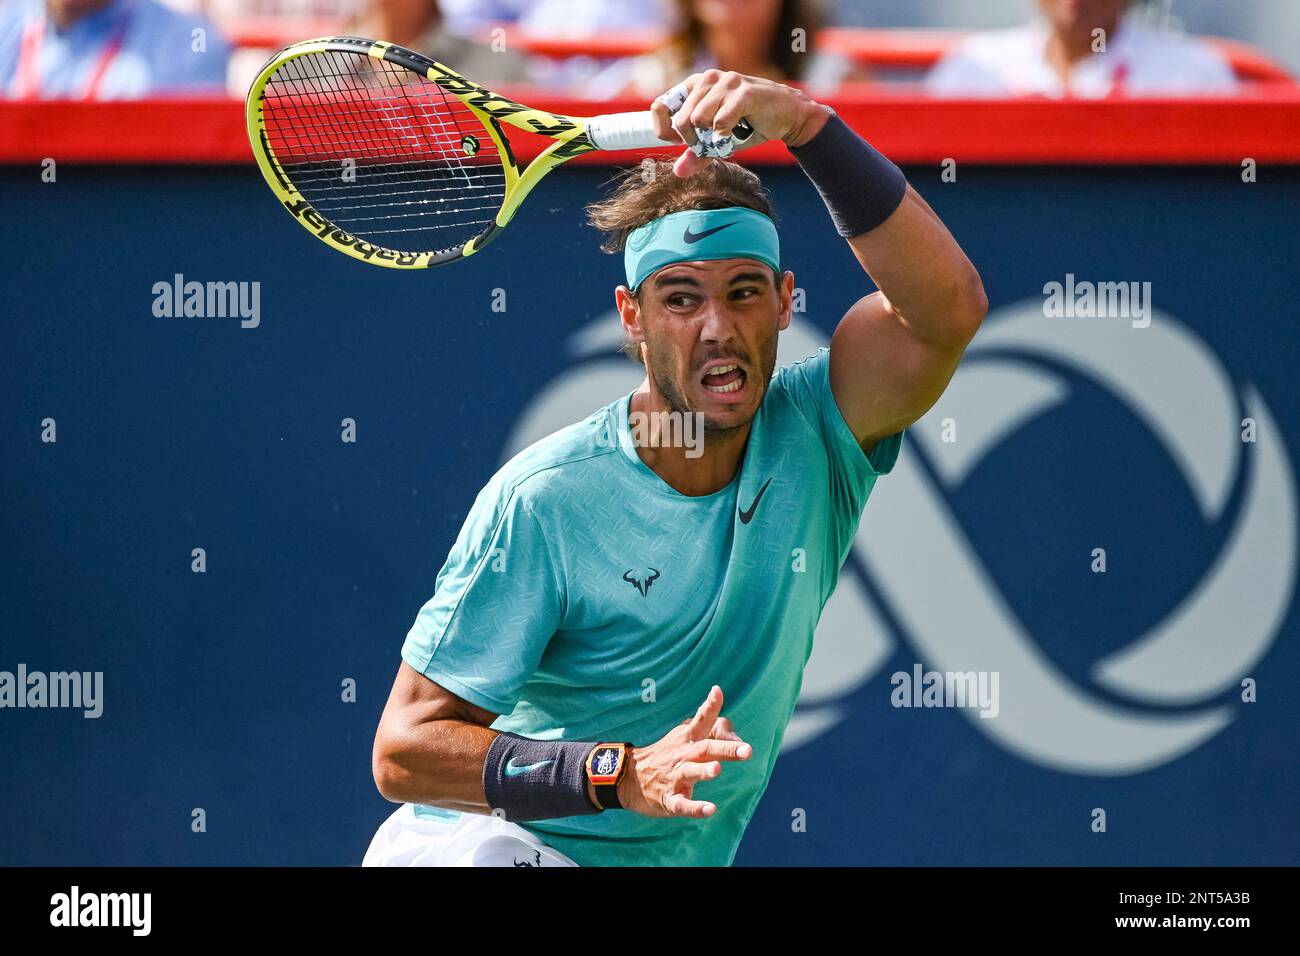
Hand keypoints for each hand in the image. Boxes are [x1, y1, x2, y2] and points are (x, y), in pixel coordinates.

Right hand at [615, 685, 752, 817]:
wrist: (628, 778)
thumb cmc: (666, 755)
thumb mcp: (683, 738)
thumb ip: (709, 732)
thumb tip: (732, 729)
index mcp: (686, 739)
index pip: (701, 719)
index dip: (710, 706)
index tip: (717, 691)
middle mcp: (682, 755)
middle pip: (705, 748)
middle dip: (726, 749)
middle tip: (748, 750)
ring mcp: (674, 777)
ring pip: (690, 773)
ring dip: (704, 771)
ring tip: (717, 769)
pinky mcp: (669, 800)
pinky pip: (683, 805)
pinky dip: (696, 808)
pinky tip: (711, 809)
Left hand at [650, 70, 829, 177]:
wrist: (788, 117)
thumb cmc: (751, 126)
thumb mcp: (718, 142)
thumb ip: (698, 153)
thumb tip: (678, 172)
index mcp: (695, 86)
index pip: (660, 105)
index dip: (666, 130)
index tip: (680, 142)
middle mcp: (707, 79)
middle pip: (681, 120)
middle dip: (694, 141)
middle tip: (712, 145)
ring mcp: (726, 82)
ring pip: (698, 119)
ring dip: (711, 139)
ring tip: (726, 138)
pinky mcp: (743, 92)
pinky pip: (720, 121)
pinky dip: (726, 135)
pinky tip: (737, 132)